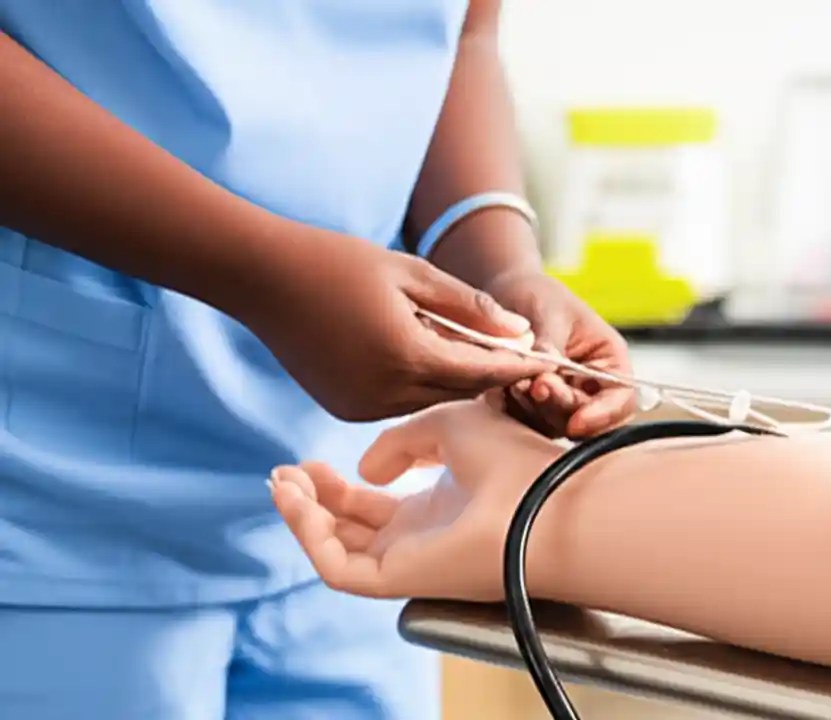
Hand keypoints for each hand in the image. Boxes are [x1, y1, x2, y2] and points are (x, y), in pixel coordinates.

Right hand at [237, 229, 550, 420]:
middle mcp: (384, 393)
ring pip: (429, 400)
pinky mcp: (343, 408)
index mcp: (406, 356)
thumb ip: (469, 306)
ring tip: (477, 350)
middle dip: (488, 373)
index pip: (481, 373)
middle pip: (458, 391)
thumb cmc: (337, 261)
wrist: (260, 276)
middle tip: (520, 353)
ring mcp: (360, 406)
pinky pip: (397, 402)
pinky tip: (426, 355)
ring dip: (452, 379)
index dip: (517, 367)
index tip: (549, 360)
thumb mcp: (412, 273)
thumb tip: (521, 332)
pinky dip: (418, 383)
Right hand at [268, 397, 560, 599]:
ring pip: (339, 550)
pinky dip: (309, 534)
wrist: (544, 502)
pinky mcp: (398, 580)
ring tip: (281, 480)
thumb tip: (365, 470)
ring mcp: (409, 560)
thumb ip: (400, 440)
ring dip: (304, 517)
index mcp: (442, 505)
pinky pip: (338, 567)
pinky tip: (294, 497)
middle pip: (353, 528)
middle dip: (315, 500)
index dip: (341, 482)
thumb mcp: (449, 424)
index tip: (312, 460)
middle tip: (286, 471)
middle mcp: (423, 537)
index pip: (379, 502)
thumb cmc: (514, 459)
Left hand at [483, 271, 635, 437]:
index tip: (575, 422)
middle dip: (559, 407)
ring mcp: (564, 398)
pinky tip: (503, 388)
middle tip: (533, 386)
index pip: (621, 399)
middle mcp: (592, 385)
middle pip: (589, 418)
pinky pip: (530, 422)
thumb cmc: (537, 293)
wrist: (507, 294)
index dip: (603, 416)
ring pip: (557, 424)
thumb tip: (547, 370)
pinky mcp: (537, 407)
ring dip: (534, 410)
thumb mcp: (548, 310)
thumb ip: (550, 343)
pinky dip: (516, 410)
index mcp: (609, 359)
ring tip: (514, 381)